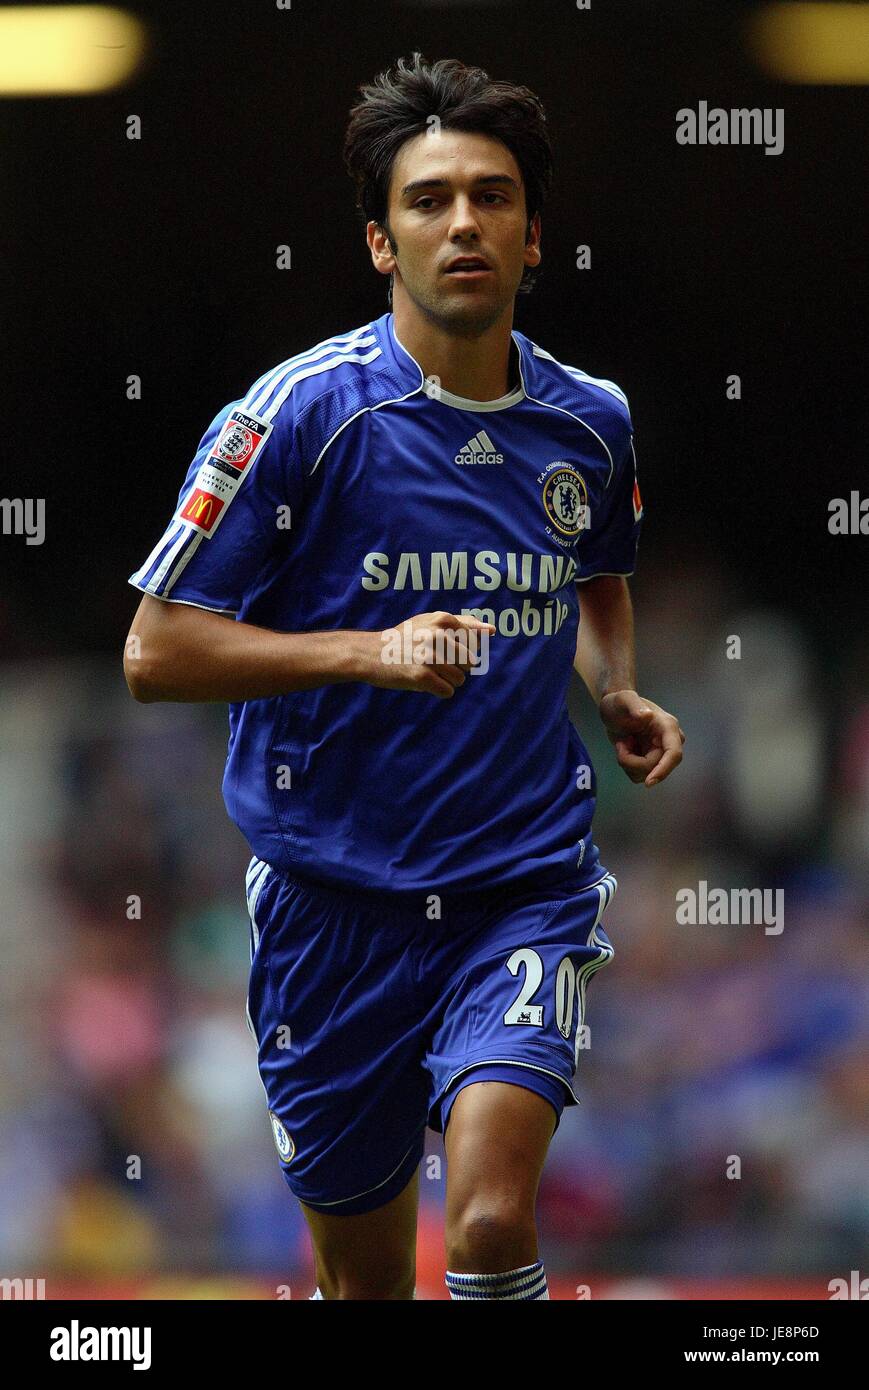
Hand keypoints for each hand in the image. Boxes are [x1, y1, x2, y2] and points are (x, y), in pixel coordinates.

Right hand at [369, 610, 494, 698]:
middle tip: (433, 662)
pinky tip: (424, 682)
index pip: (474, 642)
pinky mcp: (422, 677)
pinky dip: (438, 691)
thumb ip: (461, 623)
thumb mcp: (430, 622)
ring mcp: (430, 656)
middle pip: (470, 662)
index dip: (461, 650)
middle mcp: (438, 636)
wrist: (370, 653)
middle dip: (455, 667)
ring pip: (460, 679)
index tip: (443, 648)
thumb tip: (491, 630)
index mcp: (443, 620)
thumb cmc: (404, 638)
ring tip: (427, 671)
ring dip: (446, 680)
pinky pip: (448, 691)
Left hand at [599, 689, 684, 785]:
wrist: (614, 711)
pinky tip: (626, 749)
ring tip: (624, 743)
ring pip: (647, 774)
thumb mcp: (623, 700)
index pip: (674, 753)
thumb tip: (646, 715)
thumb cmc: (619, 703)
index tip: (649, 782)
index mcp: (668, 727)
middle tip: (621, 744)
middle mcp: (669, 742)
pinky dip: (627, 766)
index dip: (664, 769)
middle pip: (655, 767)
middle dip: (632, 761)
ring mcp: (661, 754)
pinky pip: (640, 775)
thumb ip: (634, 705)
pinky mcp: (651, 762)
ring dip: (628, 763)